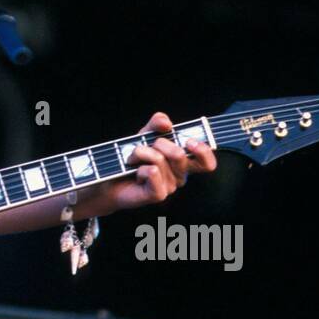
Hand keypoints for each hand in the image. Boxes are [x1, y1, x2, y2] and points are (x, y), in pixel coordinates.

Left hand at [90, 112, 217, 213]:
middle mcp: (180, 175)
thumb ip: (157, 123)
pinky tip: (135, 173)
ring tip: (133, 159)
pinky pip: (152, 172)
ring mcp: (170, 187)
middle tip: (146, 146)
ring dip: (140, 153)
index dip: (203, 151)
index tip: (189, 141)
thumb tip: (167, 123)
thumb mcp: (145, 134)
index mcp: (183, 161)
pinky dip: (139, 167)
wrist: (111, 176)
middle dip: (158, 143)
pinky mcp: (157, 195)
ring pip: (160, 160)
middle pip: (180, 155)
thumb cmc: (132, 157)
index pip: (207, 162)